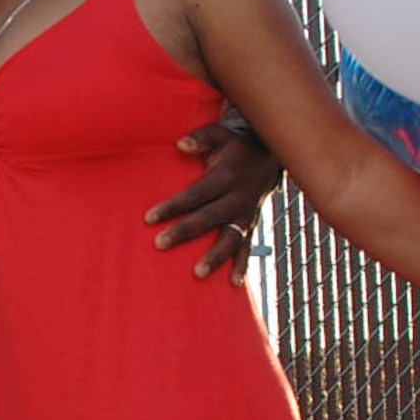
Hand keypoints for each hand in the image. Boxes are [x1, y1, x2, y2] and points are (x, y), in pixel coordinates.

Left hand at [144, 118, 282, 283]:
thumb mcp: (221, 135)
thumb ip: (201, 138)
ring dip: (215, 257)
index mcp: (225, 177)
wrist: (270, 157)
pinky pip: (247, 248)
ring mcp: (246, 215)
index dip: (173, 205)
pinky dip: (242, 265)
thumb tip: (180, 144)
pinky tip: (234, 283)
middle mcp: (237, 198)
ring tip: (197, 273)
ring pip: (230, 239)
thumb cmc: (235, 147)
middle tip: (160, 244)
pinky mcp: (251, 226)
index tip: (149, 218)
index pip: (195, 194)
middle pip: (208, 218)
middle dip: (184, 232)